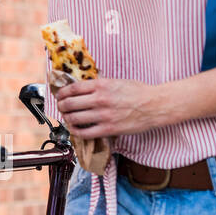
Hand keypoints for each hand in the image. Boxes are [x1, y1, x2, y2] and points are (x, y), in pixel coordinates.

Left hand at [54, 77, 171, 138]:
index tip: (59, 96)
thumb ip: (98, 85)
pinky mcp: (109, 129)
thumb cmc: (138, 92)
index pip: (72, 89)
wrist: (155, 105)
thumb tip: (81, 88)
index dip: (61, 93)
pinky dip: (76, 131)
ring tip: (68, 118)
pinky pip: (85, 133)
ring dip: (67, 119)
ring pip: (74, 118)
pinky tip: (76, 129)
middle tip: (61, 107)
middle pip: (69, 103)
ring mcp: (104, 115)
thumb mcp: (115, 81)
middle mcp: (100, 99)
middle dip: (61, 106)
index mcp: (100, 85)